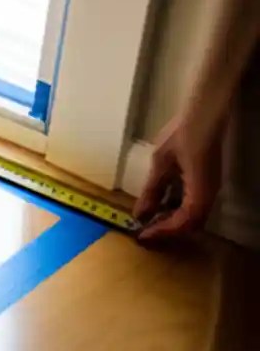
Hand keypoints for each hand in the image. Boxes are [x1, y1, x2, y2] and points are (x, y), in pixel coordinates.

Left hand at [132, 111, 225, 243]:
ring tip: (149, 221)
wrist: (204, 114)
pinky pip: (193, 205)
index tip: (142, 236)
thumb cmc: (182, 134)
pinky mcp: (207, 182)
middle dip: (167, 231)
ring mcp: (210, 188)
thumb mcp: (161, 163)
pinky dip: (176, 210)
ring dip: (172, 222)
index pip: (183, 222)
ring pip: (193, 217)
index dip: (163, 232)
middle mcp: (209, 194)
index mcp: (200, 190)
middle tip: (144, 232)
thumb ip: (152, 190)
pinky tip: (160, 205)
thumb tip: (140, 215)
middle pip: (191, 225)